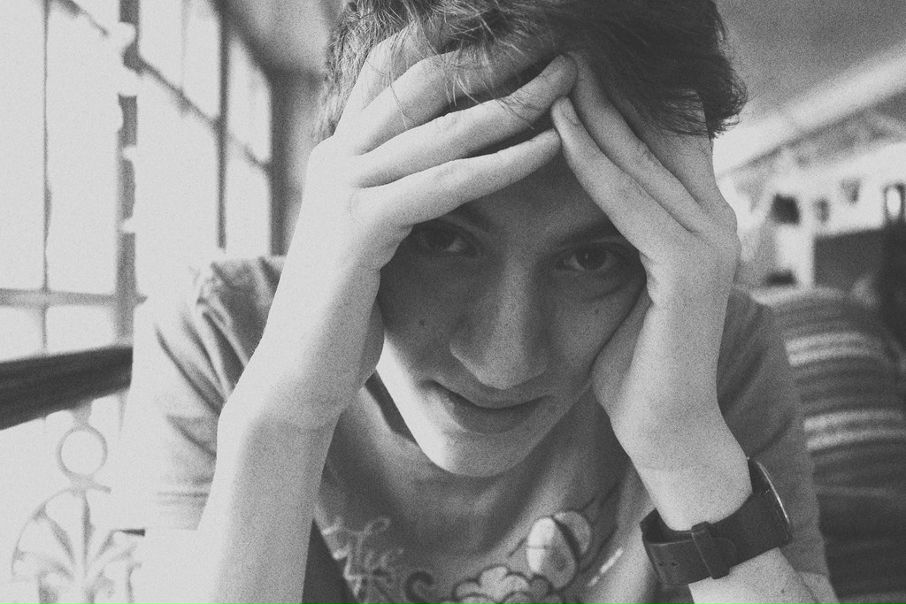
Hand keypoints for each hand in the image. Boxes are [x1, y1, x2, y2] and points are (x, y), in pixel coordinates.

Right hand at [245, 39, 575, 428]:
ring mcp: (343, 188)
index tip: (515, 35)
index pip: (396, 75)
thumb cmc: (344, 311)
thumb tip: (438, 172)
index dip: (452, 46)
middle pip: (424, 83)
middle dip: (493, 57)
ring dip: (513, 100)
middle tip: (555, 42)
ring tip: (567, 78)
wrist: (297, 372)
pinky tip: (549, 147)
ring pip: (442, 129)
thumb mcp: (367, 236)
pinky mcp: (359, 226)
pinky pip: (445, 184)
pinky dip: (502, 164)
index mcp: (340, 154)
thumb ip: (393, 194)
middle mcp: (337, 157)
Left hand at [551, 57, 740, 471]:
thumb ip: (621, 234)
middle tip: (560, 49)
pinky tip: (560, 128)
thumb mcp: (625, 281)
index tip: (567, 67)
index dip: (620, 98)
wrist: (664, 428)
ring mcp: (708, 242)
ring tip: (554, 68)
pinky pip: (632, 203)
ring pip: (645, 158)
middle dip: (609, 89)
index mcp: (699, 220)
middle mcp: (713, 219)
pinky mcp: (688, 269)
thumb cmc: (635, 359)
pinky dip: (596, 164)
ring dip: (598, 110)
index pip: (662, 138)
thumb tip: (584, 198)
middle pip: (659, 132)